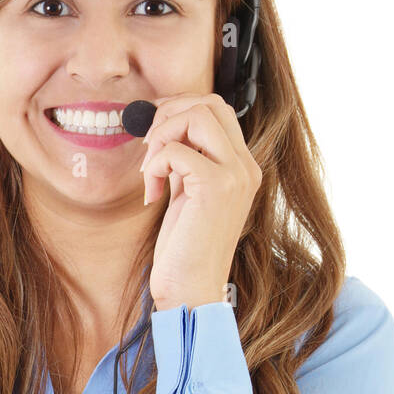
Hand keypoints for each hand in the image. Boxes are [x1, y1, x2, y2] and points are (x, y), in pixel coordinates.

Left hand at [139, 93, 262, 312]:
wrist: (192, 289)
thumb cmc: (186, 250)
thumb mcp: (187, 195)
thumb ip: (186, 163)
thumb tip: (163, 130)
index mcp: (242, 168)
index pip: (218, 111)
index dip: (180, 108)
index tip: (152, 128)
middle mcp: (245, 167)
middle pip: (211, 104)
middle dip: (169, 114)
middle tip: (147, 144)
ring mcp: (235, 175)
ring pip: (198, 115)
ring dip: (162, 136)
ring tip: (150, 170)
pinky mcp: (215, 187)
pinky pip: (176, 150)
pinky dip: (155, 165)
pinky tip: (152, 194)